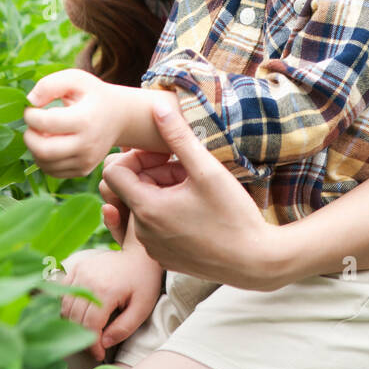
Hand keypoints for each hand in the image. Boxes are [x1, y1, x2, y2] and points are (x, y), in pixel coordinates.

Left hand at [23, 69, 122, 177]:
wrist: (120, 117)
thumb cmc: (93, 95)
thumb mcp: (76, 79)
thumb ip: (50, 84)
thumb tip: (30, 102)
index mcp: (85, 119)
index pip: (46, 123)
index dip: (30, 115)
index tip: (31, 108)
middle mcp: (87, 144)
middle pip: (43, 150)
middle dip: (29, 136)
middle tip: (32, 124)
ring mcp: (86, 161)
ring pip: (44, 163)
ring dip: (34, 148)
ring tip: (42, 133)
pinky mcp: (83, 170)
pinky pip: (52, 171)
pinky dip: (43, 159)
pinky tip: (49, 143)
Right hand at [56, 247, 163, 360]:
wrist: (139, 255)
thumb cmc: (143, 282)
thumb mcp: (142, 308)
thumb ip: (124, 328)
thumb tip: (104, 343)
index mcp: (106, 290)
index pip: (90, 325)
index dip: (92, 345)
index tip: (99, 354)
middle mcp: (89, 279)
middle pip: (75, 317)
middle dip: (82, 336)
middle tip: (93, 346)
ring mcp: (81, 271)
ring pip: (65, 306)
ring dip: (73, 323)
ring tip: (87, 331)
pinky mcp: (77, 267)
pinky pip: (63, 292)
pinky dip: (67, 306)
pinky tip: (79, 314)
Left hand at [103, 103, 281, 289]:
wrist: (255, 262)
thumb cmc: (233, 215)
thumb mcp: (207, 170)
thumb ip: (178, 136)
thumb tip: (157, 106)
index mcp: (146, 209)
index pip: (113, 172)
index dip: (135, 157)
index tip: (164, 155)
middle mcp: (142, 232)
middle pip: (130, 188)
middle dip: (153, 173)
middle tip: (186, 169)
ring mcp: (153, 248)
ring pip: (143, 207)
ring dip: (162, 192)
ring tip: (194, 188)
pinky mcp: (165, 258)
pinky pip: (154, 228)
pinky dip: (168, 213)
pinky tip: (196, 210)